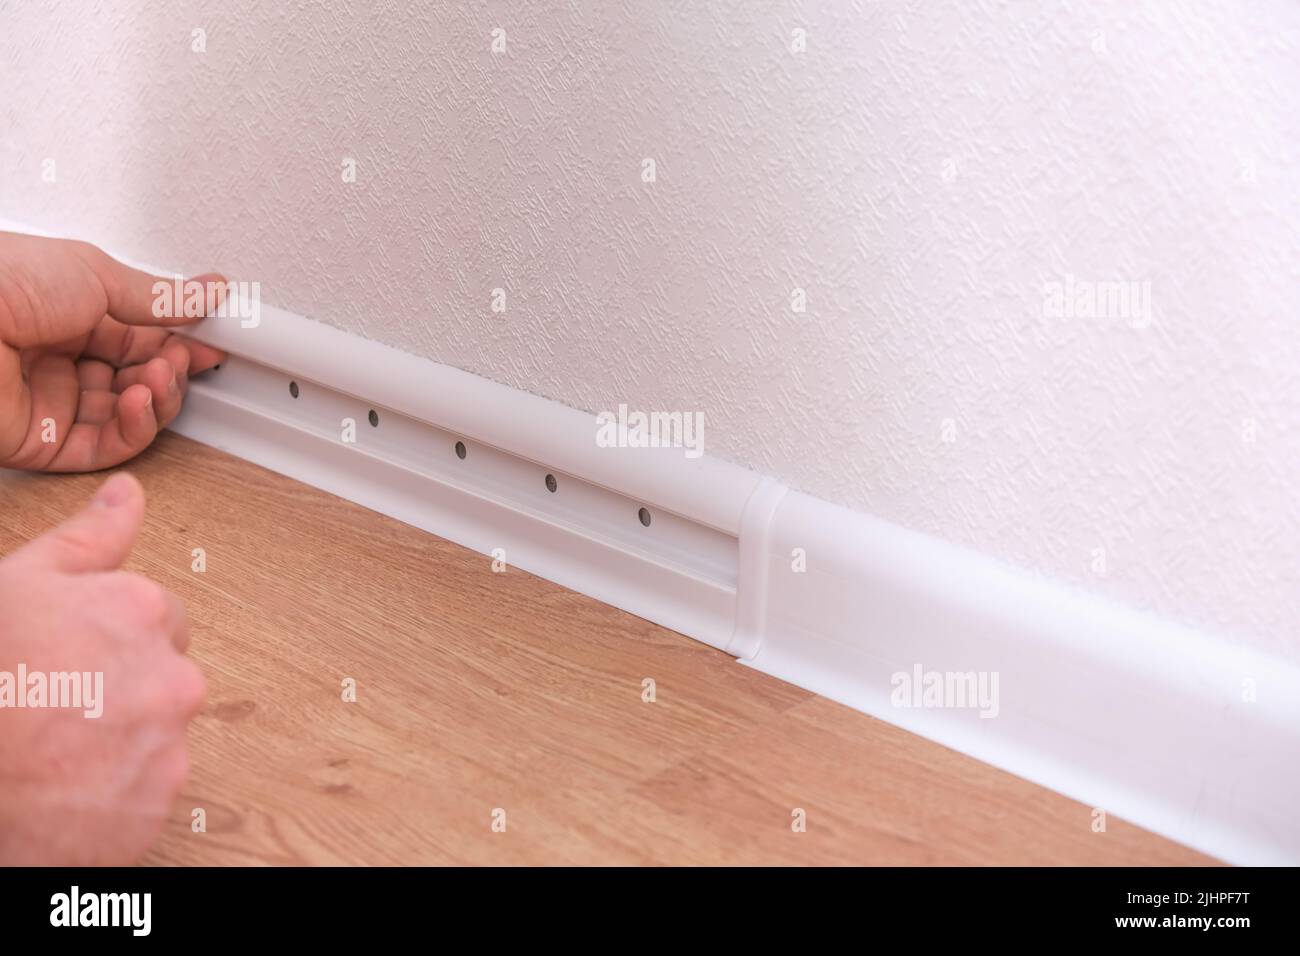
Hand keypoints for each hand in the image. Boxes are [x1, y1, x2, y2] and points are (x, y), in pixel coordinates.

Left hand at [0, 231, 226, 471]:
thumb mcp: (93, 273)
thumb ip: (157, 296)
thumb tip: (206, 293)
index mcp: (67, 312)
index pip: (141, 337)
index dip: (181, 340)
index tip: (216, 339)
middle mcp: (58, 358)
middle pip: (140, 379)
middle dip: (173, 370)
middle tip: (188, 357)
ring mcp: (51, 401)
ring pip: (129, 416)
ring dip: (157, 398)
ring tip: (161, 377)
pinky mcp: (42, 441)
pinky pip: (105, 446)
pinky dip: (134, 428)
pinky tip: (141, 402)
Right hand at [0, 473, 205, 864]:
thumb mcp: (22, 583)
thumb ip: (90, 538)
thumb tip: (128, 494)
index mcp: (143, 614)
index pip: (163, 619)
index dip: (113, 636)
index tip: (76, 655)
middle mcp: (171, 675)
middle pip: (164, 676)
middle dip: (122, 686)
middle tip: (57, 703)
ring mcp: (168, 743)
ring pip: (158, 733)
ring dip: (120, 739)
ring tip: (55, 746)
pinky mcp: (157, 800)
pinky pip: (147, 789)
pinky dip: (115, 790)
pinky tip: (68, 784)